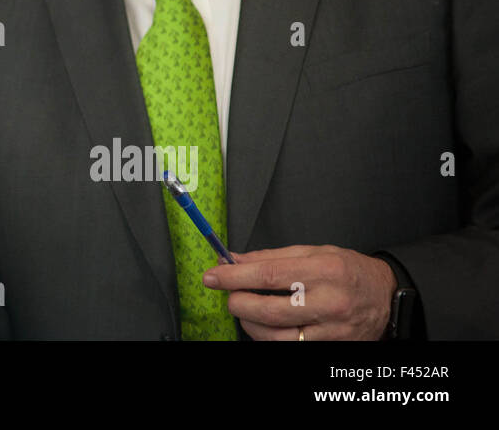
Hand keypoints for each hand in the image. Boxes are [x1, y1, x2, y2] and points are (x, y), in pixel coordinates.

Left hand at [202, 245, 397, 339]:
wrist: (387, 297)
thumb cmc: (349, 270)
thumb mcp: (314, 252)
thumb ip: (271, 256)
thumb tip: (234, 259)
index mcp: (323, 271)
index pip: (268, 275)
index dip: (234, 277)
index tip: (213, 276)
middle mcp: (328, 302)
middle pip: (269, 310)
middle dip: (239, 303)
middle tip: (228, 295)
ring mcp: (331, 330)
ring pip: (276, 337)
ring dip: (250, 324)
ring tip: (246, 310)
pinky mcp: (331, 347)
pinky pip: (291, 347)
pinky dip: (269, 337)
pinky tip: (265, 325)